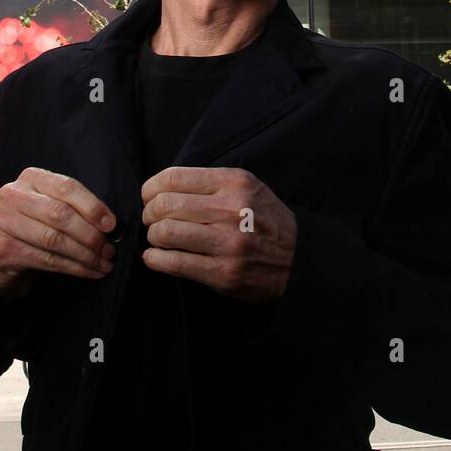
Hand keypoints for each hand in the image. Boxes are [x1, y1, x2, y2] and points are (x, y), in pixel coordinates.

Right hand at [0, 167, 116, 297]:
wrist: (0, 255)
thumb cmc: (35, 226)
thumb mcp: (51, 206)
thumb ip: (75, 207)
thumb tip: (109, 223)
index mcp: (31, 178)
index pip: (67, 187)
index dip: (92, 207)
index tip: (111, 225)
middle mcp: (13, 196)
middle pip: (60, 214)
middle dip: (90, 234)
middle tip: (109, 249)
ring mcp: (4, 222)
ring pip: (54, 240)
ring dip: (85, 255)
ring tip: (104, 262)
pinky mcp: (3, 249)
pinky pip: (47, 260)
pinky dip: (74, 268)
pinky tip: (90, 272)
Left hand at [140, 166, 295, 302]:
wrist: (300, 261)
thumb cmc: (269, 223)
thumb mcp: (250, 188)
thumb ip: (213, 184)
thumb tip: (166, 186)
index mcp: (234, 183)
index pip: (173, 178)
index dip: (151, 188)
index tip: (149, 197)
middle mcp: (230, 210)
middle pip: (164, 205)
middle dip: (149, 214)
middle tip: (152, 221)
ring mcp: (227, 243)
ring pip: (165, 233)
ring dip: (153, 237)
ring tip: (158, 239)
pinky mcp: (223, 272)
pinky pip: (174, 263)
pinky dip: (155, 260)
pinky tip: (155, 258)